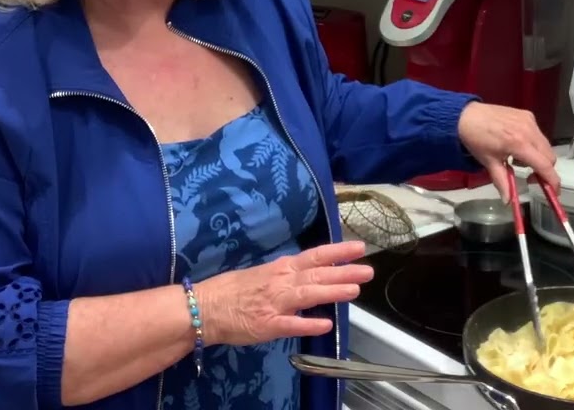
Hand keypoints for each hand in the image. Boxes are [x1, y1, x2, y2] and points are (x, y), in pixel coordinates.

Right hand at [195, 240, 372, 345]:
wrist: (205, 307)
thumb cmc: (233, 290)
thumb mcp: (263, 274)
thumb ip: (287, 275)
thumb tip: (309, 273)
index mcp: (281, 268)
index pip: (315, 256)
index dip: (338, 252)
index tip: (359, 247)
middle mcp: (281, 282)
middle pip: (317, 274)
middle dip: (344, 272)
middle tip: (368, 270)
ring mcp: (275, 303)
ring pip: (308, 295)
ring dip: (332, 292)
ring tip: (354, 290)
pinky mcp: (267, 325)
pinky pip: (290, 324)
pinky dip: (308, 323)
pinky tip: (325, 324)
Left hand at [457, 102, 558, 203]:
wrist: (466, 116)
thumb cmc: (476, 140)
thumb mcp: (489, 163)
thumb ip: (502, 183)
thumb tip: (508, 201)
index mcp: (519, 144)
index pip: (544, 166)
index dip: (552, 181)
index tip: (554, 192)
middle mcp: (529, 131)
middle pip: (549, 156)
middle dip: (544, 170)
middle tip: (530, 177)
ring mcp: (529, 121)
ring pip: (545, 145)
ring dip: (539, 157)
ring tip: (518, 160)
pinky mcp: (527, 115)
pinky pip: (538, 134)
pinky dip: (533, 144)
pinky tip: (518, 145)